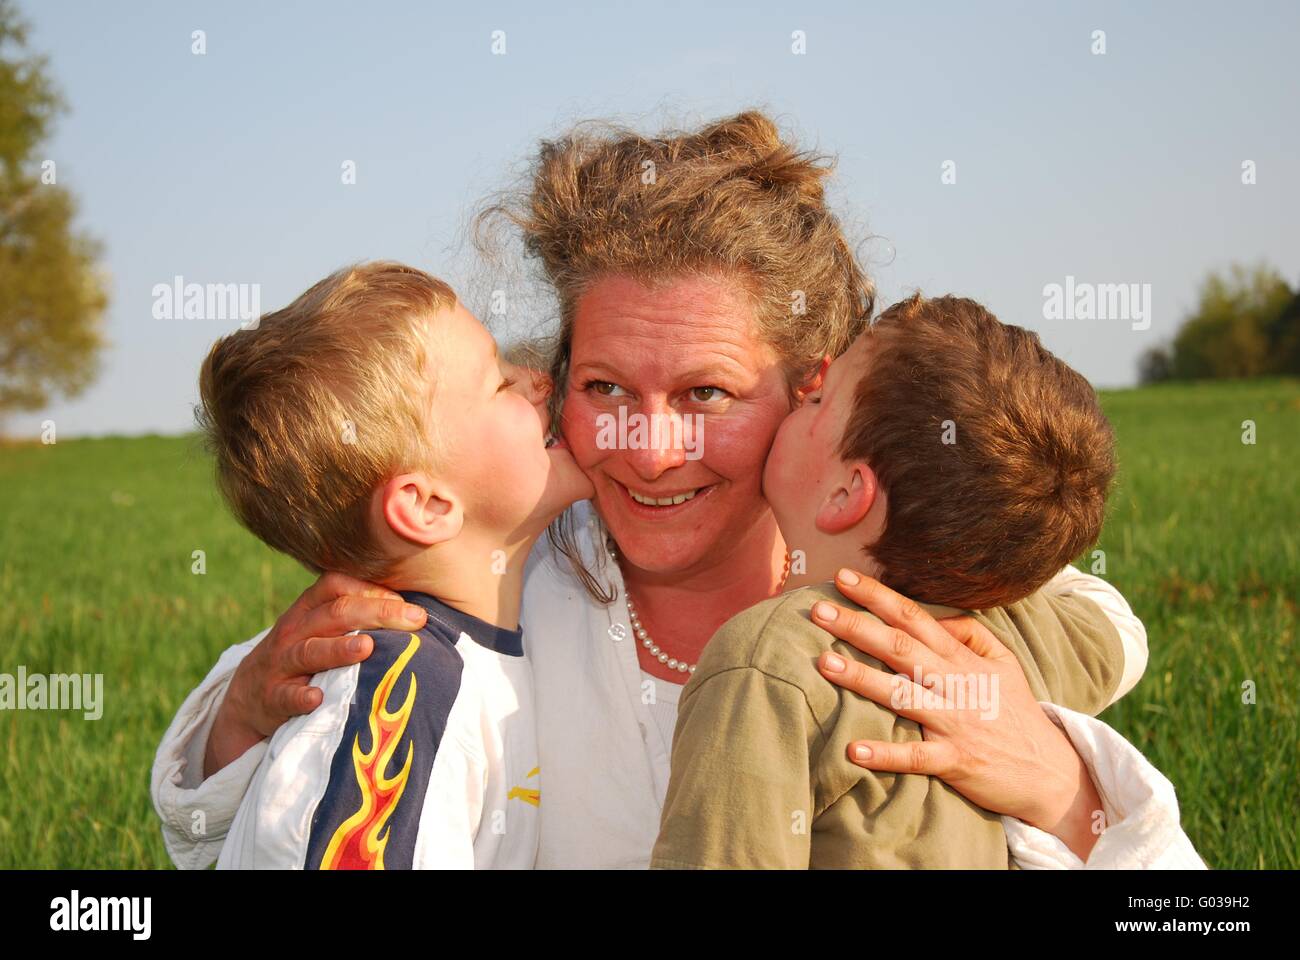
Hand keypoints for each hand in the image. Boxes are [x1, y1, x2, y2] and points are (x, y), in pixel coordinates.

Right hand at [203, 573, 427, 777]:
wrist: (246, 697)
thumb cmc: (302, 657)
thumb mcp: (319, 629)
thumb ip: (355, 617)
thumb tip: (416, 612)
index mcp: (308, 609)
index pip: (337, 585)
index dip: (371, 588)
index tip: (406, 602)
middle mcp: (294, 631)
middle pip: (335, 613)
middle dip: (376, 612)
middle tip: (415, 619)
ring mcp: (281, 664)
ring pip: (310, 650)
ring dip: (338, 649)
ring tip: (366, 647)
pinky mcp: (272, 697)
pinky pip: (285, 696)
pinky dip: (300, 697)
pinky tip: (317, 698)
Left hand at [811, 568, 1103, 859]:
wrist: (1051, 772)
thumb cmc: (1016, 713)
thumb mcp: (1003, 663)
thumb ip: (970, 633)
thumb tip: (935, 616)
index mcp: (961, 659)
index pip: (914, 618)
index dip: (879, 596)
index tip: (844, 578)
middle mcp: (955, 684)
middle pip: (899, 648)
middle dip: (857, 627)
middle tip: (818, 611)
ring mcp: (955, 722)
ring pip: (901, 695)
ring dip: (861, 679)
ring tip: (823, 664)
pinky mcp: (956, 761)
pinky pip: (915, 756)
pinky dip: (885, 754)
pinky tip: (854, 749)